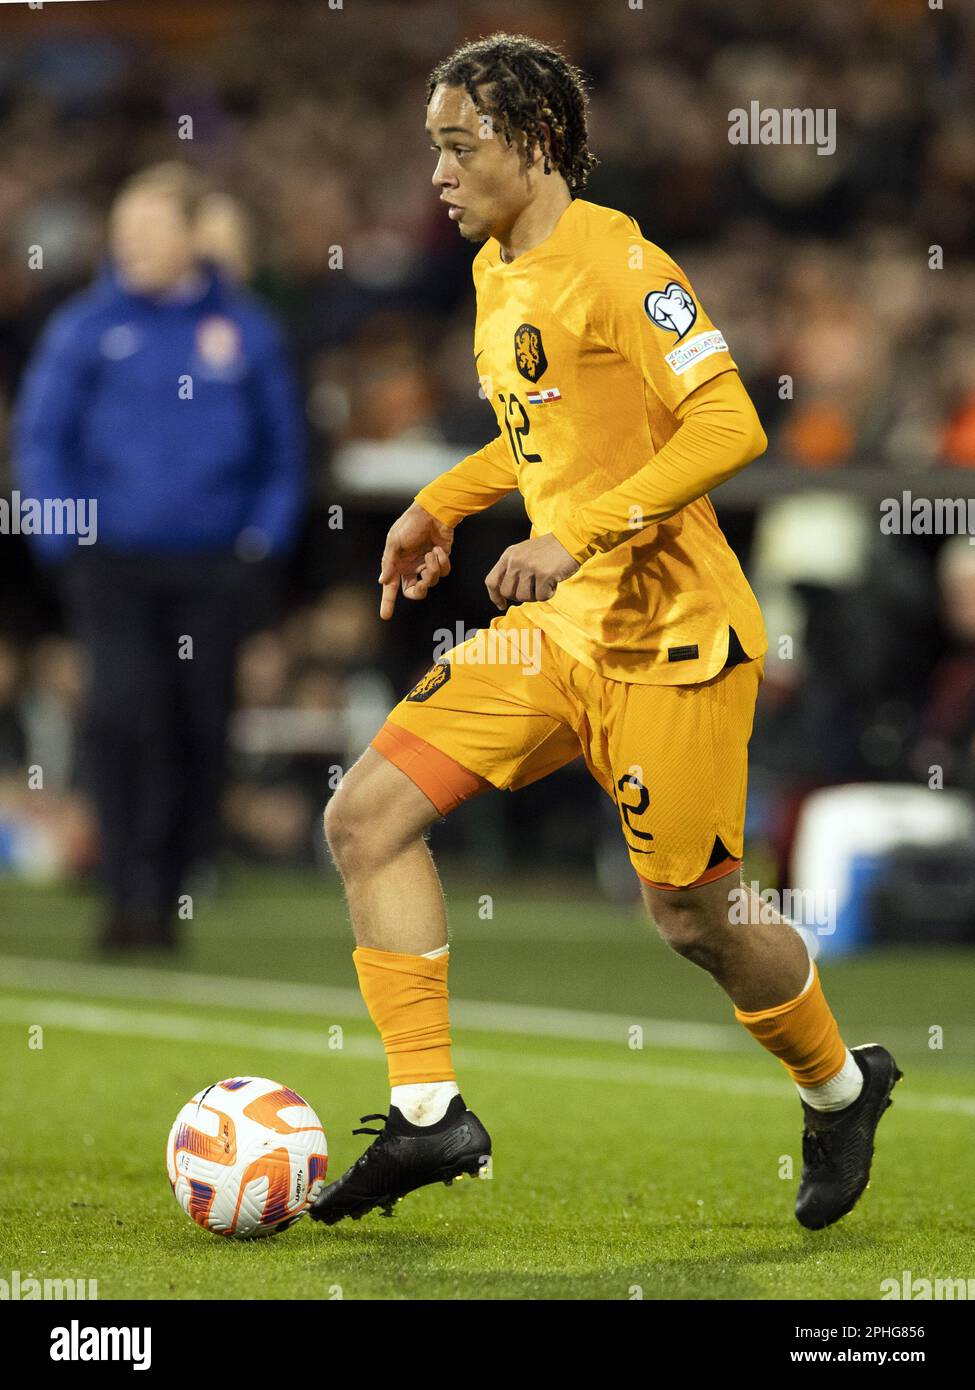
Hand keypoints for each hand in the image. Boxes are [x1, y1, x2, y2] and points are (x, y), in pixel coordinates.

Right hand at [378, 503, 453, 619]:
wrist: (433, 512)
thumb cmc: (410, 524)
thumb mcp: (395, 541)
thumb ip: (389, 562)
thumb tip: (382, 581)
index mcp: (398, 564)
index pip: (391, 588)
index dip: (387, 602)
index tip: (385, 616)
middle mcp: (411, 567)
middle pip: (414, 592)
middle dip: (419, 590)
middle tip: (422, 584)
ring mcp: (427, 564)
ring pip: (432, 581)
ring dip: (433, 569)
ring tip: (432, 553)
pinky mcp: (441, 560)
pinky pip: (443, 571)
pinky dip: (442, 562)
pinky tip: (439, 549)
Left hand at [485, 533, 578, 609]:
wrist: (571, 540)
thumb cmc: (550, 549)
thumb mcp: (524, 553)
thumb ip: (513, 568)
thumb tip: (506, 593)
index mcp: (509, 555)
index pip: (491, 581)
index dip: (495, 596)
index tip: (501, 604)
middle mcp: (516, 561)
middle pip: (507, 592)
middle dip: (519, 596)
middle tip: (532, 589)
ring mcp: (529, 567)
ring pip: (523, 597)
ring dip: (535, 595)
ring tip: (544, 583)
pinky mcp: (544, 574)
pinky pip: (541, 596)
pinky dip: (548, 593)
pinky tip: (553, 582)